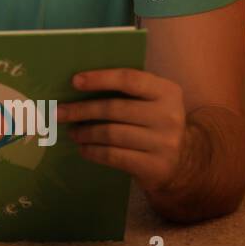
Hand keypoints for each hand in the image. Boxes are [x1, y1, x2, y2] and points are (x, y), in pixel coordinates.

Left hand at [59, 69, 187, 192]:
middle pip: (114, 109)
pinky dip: (94, 152)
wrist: (184, 161)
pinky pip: (115, 156)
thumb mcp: (152, 101)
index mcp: (167, 91)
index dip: (100, 79)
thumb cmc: (154, 122)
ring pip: (112, 134)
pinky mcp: (155, 166)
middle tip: (60, 113)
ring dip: (85, 133)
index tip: (74, 81)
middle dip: (82, 110)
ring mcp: (165, 143)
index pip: (129, 79)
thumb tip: (77, 85)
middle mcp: (169, 115)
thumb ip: (126, 91)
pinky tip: (83, 149)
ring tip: (72, 132)